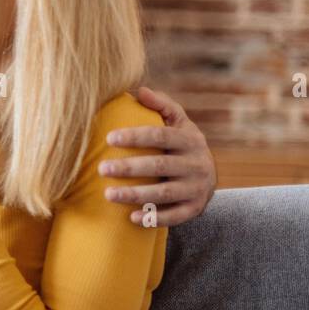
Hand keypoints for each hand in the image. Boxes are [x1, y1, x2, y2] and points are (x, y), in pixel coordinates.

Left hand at [100, 86, 217, 226]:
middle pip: (160, 165)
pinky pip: (175, 216)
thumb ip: (161, 105)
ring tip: (108, 194)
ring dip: (136, 195)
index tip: (109, 138)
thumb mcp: (178, 122)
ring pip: (165, 193)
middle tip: (102, 168)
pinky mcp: (195, 209)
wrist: (206, 177)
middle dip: (130, 168)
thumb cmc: (181, 144)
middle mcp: (197, 163)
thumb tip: (140, 90)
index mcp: (189, 139)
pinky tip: (131, 218)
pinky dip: (154, 218)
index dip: (136, 136)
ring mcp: (197, 188)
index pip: (161, 135)